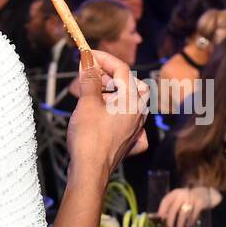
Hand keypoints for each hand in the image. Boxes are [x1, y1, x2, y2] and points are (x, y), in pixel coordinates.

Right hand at [66, 48, 147, 175]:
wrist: (90, 172)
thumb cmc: (89, 138)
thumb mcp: (87, 103)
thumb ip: (90, 79)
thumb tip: (88, 60)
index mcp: (132, 101)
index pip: (122, 69)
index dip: (104, 58)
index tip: (87, 54)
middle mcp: (139, 113)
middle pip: (132, 84)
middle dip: (111, 75)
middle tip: (91, 74)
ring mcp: (136, 128)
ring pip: (131, 102)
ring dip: (113, 93)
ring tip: (92, 94)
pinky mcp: (129, 141)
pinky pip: (130, 122)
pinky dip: (118, 114)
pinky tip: (107, 117)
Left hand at [156, 186, 220, 226]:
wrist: (207, 193)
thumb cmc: (190, 198)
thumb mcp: (180, 198)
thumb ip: (172, 205)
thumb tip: (163, 217)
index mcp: (176, 192)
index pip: (166, 200)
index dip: (162, 209)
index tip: (161, 218)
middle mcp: (183, 194)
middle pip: (174, 209)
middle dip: (170, 220)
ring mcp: (191, 198)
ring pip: (183, 214)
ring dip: (180, 223)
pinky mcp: (199, 203)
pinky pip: (193, 215)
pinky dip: (190, 221)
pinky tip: (188, 225)